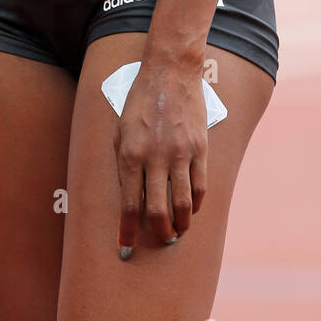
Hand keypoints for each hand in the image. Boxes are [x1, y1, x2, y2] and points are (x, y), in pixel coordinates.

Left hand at [114, 60, 208, 258]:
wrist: (170, 72)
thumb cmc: (140, 99)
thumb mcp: (120, 128)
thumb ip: (123, 162)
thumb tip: (128, 196)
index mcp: (130, 153)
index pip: (128, 204)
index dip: (127, 231)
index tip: (125, 248)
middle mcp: (154, 157)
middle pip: (156, 210)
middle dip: (157, 232)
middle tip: (158, 239)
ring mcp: (179, 154)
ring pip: (182, 204)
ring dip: (180, 224)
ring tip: (177, 231)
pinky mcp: (199, 149)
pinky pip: (200, 186)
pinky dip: (196, 204)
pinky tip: (192, 209)